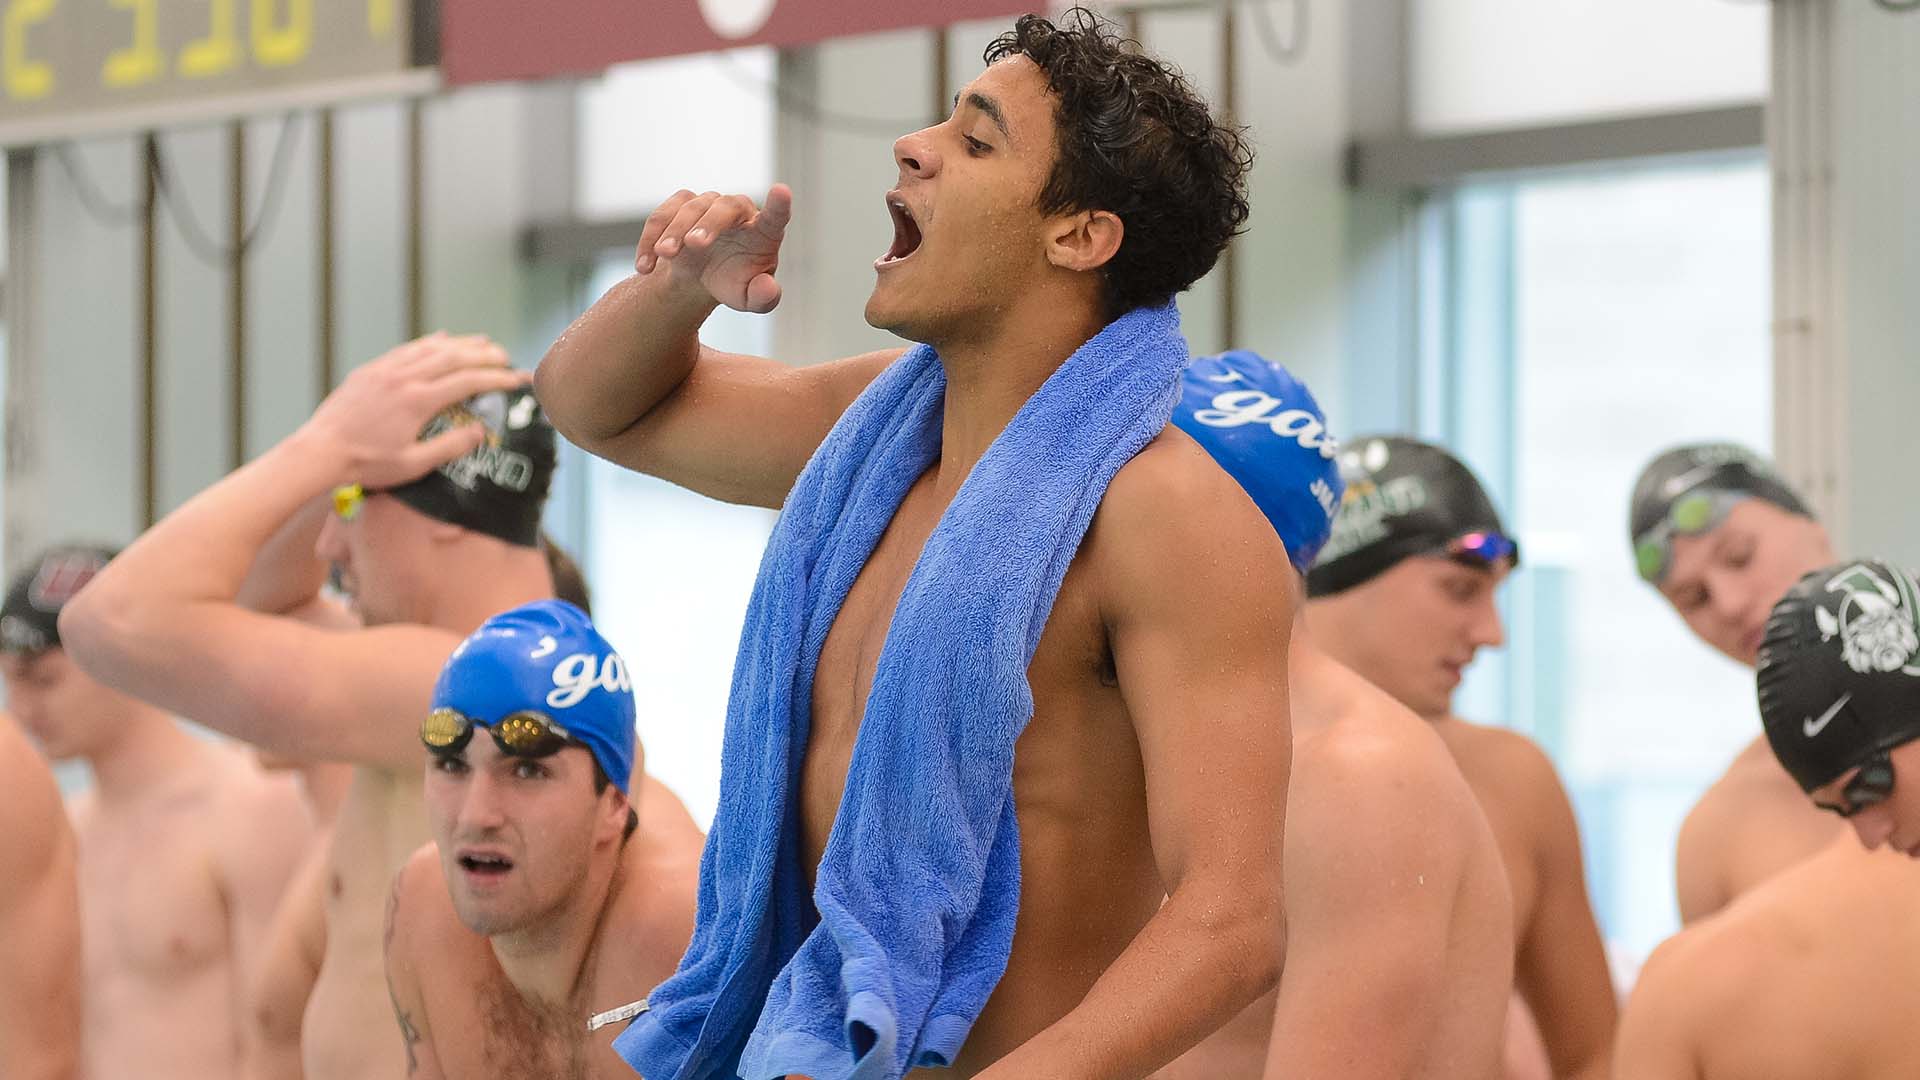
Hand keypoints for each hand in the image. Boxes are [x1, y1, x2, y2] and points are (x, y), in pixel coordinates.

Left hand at [300, 332, 529, 489]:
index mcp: (418, 401)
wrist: (320, 452)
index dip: (496, 378)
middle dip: (484, 354)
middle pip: (453, 357)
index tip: (516, 378)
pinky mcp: (370, 370)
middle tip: (505, 356)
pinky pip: (406, 349)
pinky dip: (428, 342)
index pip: (467, 381)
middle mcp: (403, 378)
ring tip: (481, 342)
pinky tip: (440, 339)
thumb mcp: (413, 464)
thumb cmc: (366, 464)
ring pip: (430, 348)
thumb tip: (480, 431)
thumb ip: (450, 446)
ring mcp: (385, 370)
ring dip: (459, 343)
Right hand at [635, 184, 791, 313]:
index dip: (778, 205)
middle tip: (693, 245)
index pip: (775, 215)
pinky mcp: (681, 205)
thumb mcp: (752, 298)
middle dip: (709, 223)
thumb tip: (766, 288)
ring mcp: (709, 204)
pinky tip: (645, 266)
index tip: (781, 192)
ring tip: (663, 255)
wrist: (704, 278)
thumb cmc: (736, 284)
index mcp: (764, 231)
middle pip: (726, 207)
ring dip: (675, 230)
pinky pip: (663, 215)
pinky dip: (651, 238)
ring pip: (691, 208)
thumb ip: (764, 296)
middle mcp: (739, 211)